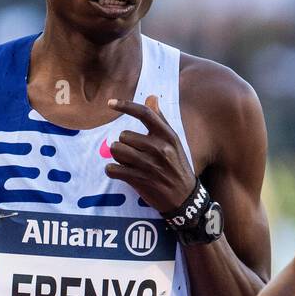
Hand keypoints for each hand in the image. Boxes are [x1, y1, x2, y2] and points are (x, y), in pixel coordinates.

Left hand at [104, 94, 196, 213]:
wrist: (184, 198)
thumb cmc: (177, 167)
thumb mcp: (173, 142)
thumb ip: (160, 120)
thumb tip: (151, 96)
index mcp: (168, 136)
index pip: (144, 113)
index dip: (125, 106)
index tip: (110, 102)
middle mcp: (159, 148)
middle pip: (124, 135)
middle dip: (124, 144)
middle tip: (134, 154)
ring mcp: (149, 165)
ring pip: (116, 150)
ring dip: (118, 157)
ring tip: (128, 163)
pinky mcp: (139, 180)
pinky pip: (113, 169)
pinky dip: (112, 170)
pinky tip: (121, 172)